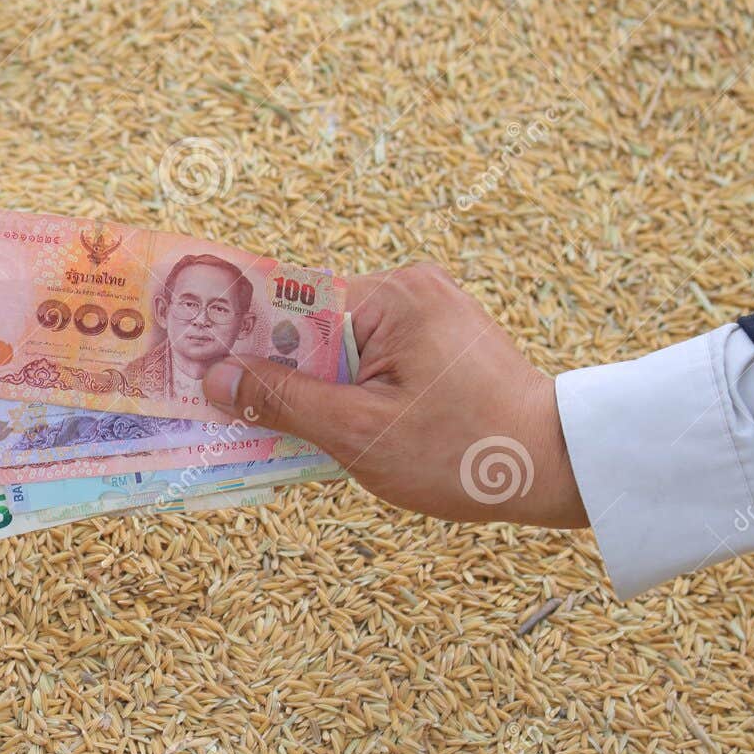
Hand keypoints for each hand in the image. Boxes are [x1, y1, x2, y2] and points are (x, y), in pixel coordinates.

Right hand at [203, 262, 587, 528]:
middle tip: (229, 408)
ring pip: (336, 344)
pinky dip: (345, 388)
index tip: (192, 356)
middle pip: (310, 323)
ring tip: (288, 429)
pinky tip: (335, 427)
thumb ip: (283, 402)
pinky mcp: (437, 336)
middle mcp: (409, 287)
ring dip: (313, 385)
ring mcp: (427, 309)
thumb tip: (215, 378)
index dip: (240, 335)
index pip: (291, 304)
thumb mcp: (361, 435)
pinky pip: (368, 355)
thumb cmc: (466, 453)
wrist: (561, 467)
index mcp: (393, 296)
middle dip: (275, 369)